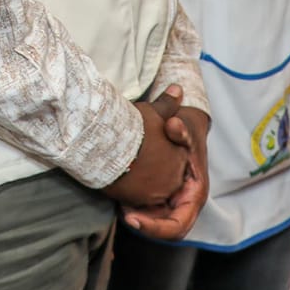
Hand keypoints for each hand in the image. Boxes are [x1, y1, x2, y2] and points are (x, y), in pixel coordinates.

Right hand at [102, 90, 188, 208]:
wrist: (110, 146)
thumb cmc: (133, 128)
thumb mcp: (153, 111)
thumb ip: (167, 104)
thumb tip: (178, 88)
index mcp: (179, 156)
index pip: (174, 156)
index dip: (159, 148)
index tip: (145, 142)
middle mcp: (172, 178)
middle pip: (163, 174)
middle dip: (152, 166)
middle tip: (134, 153)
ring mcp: (155, 192)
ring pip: (150, 187)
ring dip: (141, 179)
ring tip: (125, 164)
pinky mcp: (137, 201)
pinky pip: (135, 198)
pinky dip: (129, 189)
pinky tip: (118, 176)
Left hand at [122, 93, 209, 239]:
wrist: (182, 122)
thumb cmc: (187, 128)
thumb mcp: (186, 127)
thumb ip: (181, 129)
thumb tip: (173, 124)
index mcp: (194, 195)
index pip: (178, 226)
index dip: (156, 229)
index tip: (132, 218)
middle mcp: (183, 202)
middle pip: (163, 229)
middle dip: (142, 225)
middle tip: (121, 212)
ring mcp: (170, 200)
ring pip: (152, 221)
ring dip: (134, 217)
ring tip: (117, 204)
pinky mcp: (159, 195)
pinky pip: (145, 209)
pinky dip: (132, 206)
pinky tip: (118, 195)